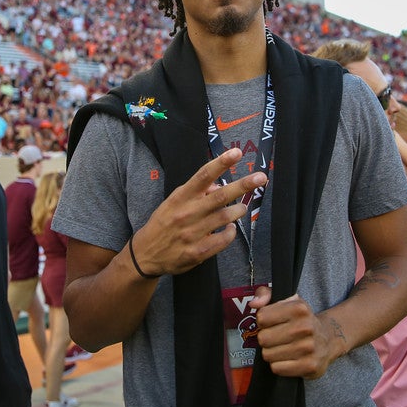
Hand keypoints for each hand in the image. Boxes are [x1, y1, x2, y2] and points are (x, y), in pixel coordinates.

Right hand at [131, 148, 265, 276]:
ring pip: (225, 217)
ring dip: (238, 210)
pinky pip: (223, 240)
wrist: (145, 254)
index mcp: (181, 197)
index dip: (221, 163)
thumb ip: (196, 192)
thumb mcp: (174, 201)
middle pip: (220, 195)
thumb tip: (219, 185)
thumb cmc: (164, 223)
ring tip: (242, 207)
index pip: (203, 175)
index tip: (237, 152)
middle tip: (261, 177)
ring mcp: (193, 233)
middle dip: (243, 185)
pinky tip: (230, 229)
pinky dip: (231, 233)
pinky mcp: (198, 252)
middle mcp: (188, 213)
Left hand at [250, 286, 338, 379]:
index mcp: (298, 308)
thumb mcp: (287, 301)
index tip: (272, 323)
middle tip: (277, 337)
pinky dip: (279, 365)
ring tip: (283, 348)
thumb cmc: (301, 320)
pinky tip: (289, 358)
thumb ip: (265, 294)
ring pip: (268, 355)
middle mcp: (305, 327)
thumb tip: (253, 303)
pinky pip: (277, 368)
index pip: (261, 317)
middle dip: (266, 339)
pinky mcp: (309, 366)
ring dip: (272, 353)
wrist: (329, 339)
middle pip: (263, 338)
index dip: (263, 322)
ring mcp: (308, 348)